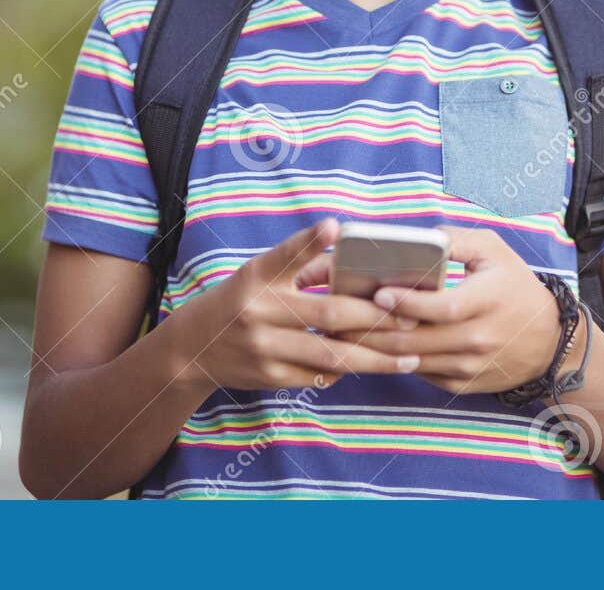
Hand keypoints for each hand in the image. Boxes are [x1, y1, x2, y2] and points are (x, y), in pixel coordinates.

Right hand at [174, 218, 419, 389]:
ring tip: (410, 358)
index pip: (286, 254)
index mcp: (258, 276)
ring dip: (376, 358)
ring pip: (331, 353)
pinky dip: (347, 370)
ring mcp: (264, 347)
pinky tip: (374, 367)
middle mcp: (259, 310)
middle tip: (412, 317)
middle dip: (376, 317)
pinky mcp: (269, 377)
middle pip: (329, 313)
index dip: (309, 241)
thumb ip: (301, 266)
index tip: (333, 226)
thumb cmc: (240, 301)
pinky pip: (318, 375)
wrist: (192, 349)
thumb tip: (353, 260)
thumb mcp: (259, 274)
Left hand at [349, 225, 563, 393]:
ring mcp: (469, 366)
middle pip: (417, 338)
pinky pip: (421, 373)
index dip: (409, 302)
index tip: (379, 292)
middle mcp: (478, 338)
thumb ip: (456, 240)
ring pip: (412, 360)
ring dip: (376, 347)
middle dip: (375, 327)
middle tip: (342, 313)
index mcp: (487, 301)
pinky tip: (371, 347)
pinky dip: (394, 361)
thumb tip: (417, 238)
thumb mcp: (494, 251)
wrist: (549, 342)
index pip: (443, 307)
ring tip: (345, 330)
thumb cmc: (515, 287)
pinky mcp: (461, 384)